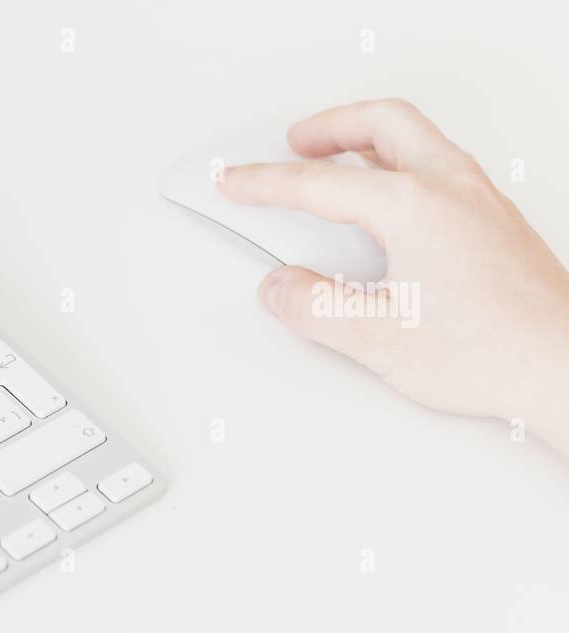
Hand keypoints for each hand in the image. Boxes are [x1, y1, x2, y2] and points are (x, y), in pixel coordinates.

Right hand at [219, 98, 568, 455]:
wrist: (562, 367)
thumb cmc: (491, 350)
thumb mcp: (376, 337)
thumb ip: (314, 307)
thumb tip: (281, 287)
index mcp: (413, 206)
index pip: (319, 184)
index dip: (266, 182)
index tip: (238, 182)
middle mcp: (452, 189)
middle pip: (382, 124)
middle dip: (328, 126)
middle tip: (292, 142)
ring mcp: (480, 199)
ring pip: (417, 137)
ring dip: (367, 139)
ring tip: (335, 156)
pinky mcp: (496, 220)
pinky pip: (439, 164)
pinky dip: (400, 161)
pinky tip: (390, 197)